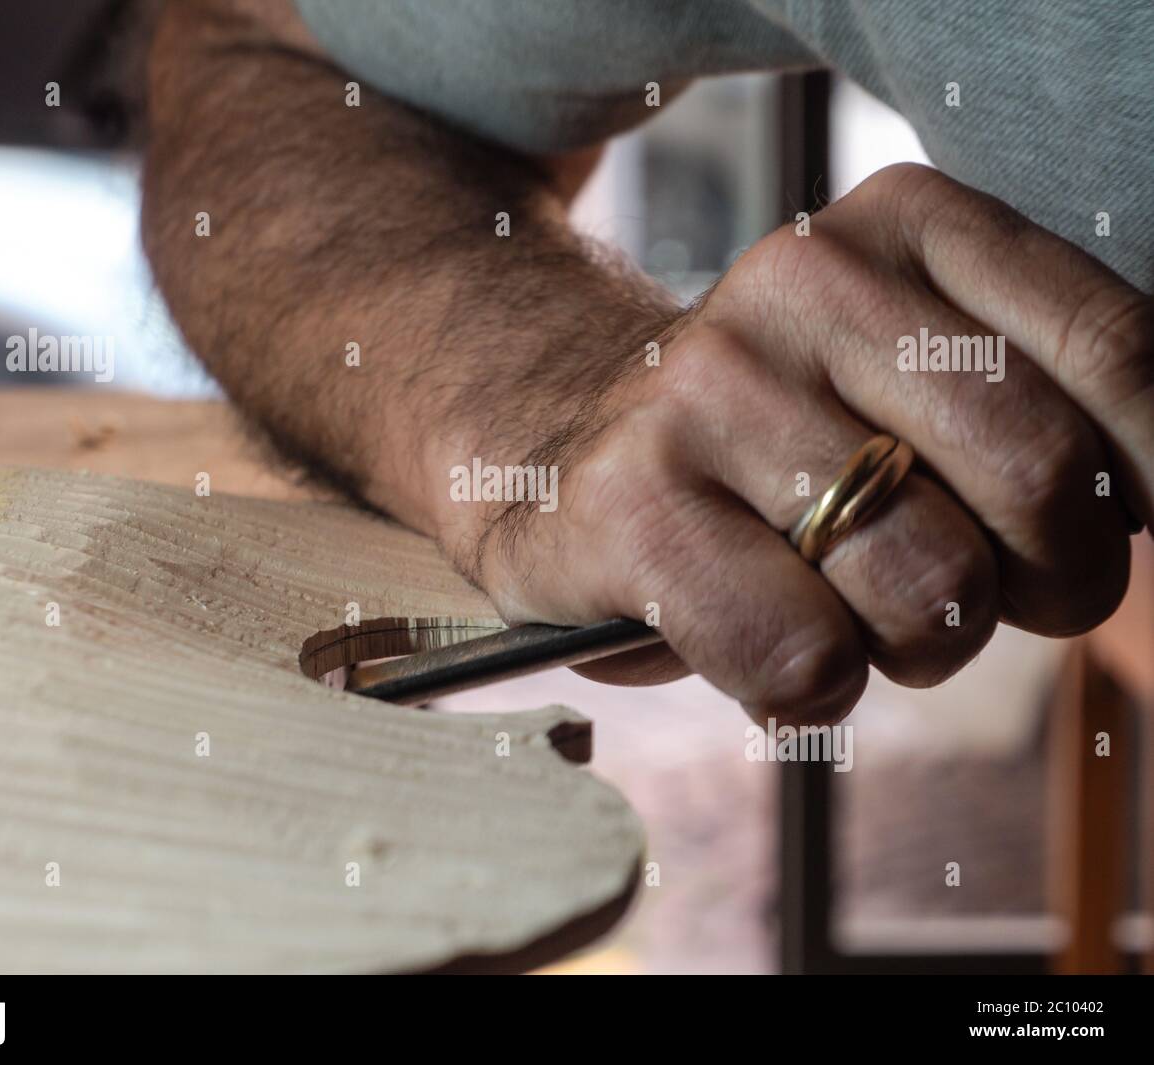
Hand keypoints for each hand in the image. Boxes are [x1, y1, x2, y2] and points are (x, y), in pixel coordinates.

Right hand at [435, 163, 1153, 723]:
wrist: (567, 448)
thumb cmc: (773, 442)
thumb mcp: (909, 372)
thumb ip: (1035, 403)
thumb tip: (1153, 502)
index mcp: (899, 224)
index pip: (1121, 349)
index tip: (1121, 525)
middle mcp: (802, 282)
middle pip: (1043, 478)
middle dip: (1049, 583)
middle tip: (982, 591)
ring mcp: (708, 390)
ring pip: (928, 587)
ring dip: (913, 643)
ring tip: (845, 607)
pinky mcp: (634, 502)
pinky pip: (803, 656)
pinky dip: (806, 688)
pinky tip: (761, 643)